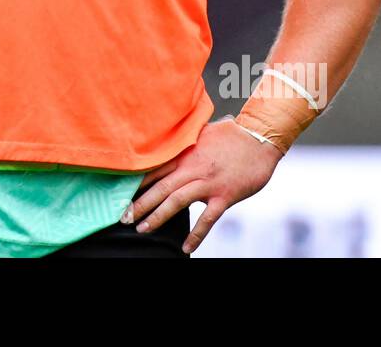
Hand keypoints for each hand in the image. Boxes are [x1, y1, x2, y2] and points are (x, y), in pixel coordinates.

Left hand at [123, 118, 283, 253]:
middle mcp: (193, 168)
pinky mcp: (225, 196)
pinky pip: (207, 219)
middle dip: (139, 203)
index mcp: (185, 153)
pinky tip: (185, 247)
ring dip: (158, 216)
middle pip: (160, 187)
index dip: (136, 183)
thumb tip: (168, 141)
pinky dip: (196, 234)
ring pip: (177, 201)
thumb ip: (183, 142)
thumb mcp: (201, 132)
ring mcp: (208, 183)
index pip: (155, 169)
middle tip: (122, 217)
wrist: (259, 139)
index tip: (121, 194)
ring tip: (142, 228)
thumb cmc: (231, 135)